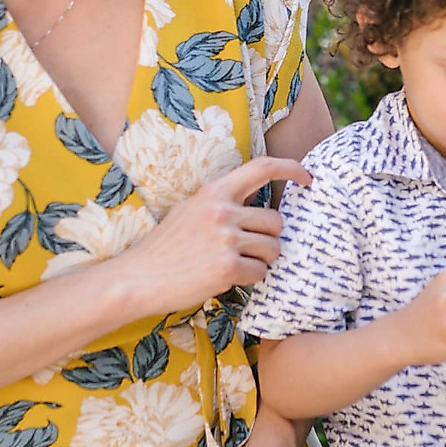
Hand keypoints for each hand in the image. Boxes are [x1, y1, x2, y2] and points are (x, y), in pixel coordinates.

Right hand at [109, 156, 310, 319]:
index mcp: (215, 192)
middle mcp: (222, 211)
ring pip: (273, 248)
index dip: (291, 168)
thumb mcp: (191, 210)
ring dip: (261, 260)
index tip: (308, 177)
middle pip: (276, 221)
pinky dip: (250, 278)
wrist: (137, 279)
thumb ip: (223, 203)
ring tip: (234, 263)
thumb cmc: (166, 248)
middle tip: (246, 250)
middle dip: (269, 238)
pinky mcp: (228, 266)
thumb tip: (257, 205)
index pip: (262, 168)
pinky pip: (261, 272)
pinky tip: (226, 277)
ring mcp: (226, 238)